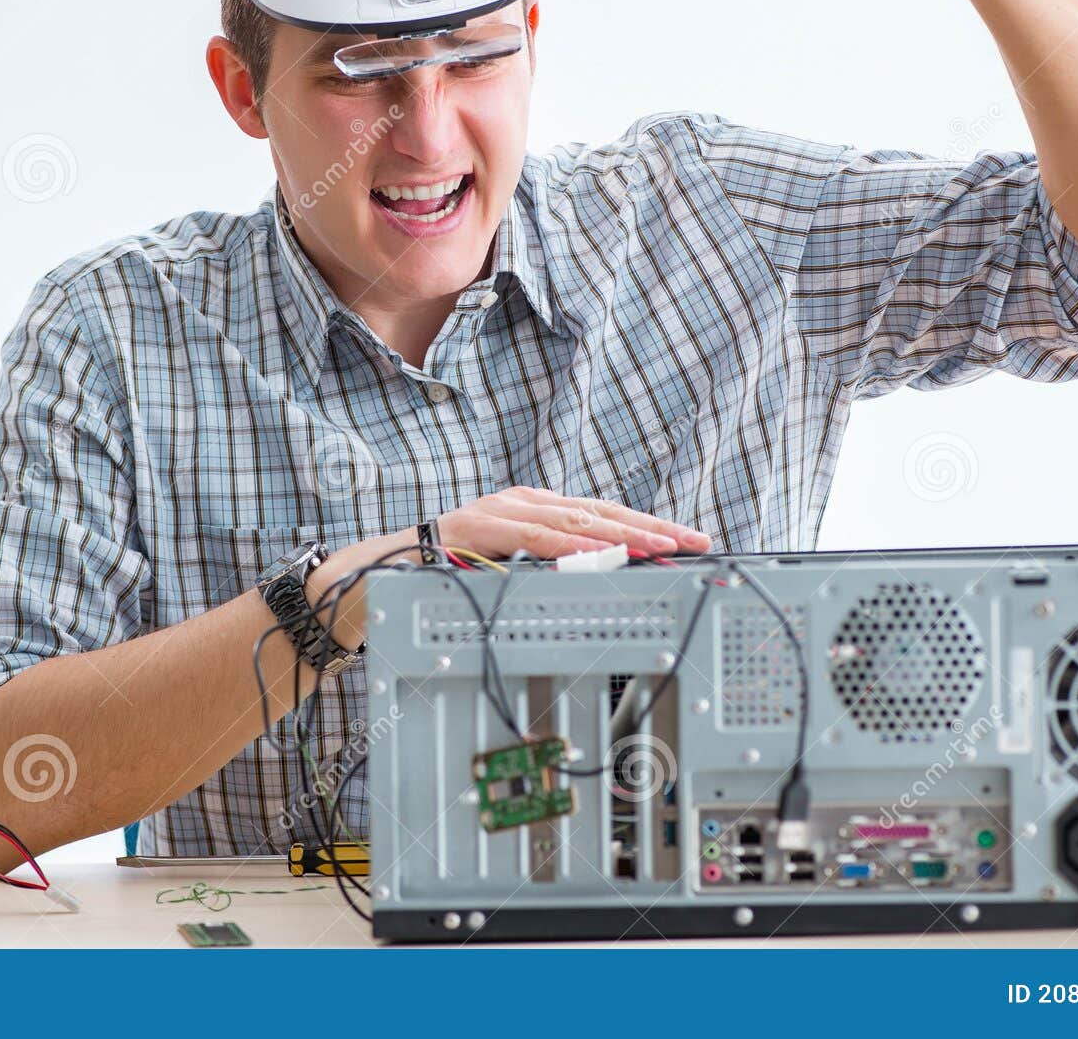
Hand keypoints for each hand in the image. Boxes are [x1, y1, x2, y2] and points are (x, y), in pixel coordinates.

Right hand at [436, 486, 711, 559]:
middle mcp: (523, 500)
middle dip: (650, 527)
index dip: (647, 524)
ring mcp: (501, 510)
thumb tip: (602, 577)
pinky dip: (567, 546)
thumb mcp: (512, 564)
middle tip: (693, 540)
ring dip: (622, 536)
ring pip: (574, 521)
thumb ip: (549, 563)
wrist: (385, 566)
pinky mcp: (480, 527)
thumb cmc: (450, 567)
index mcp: (535, 507)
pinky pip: (532, 538)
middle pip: (600, 512)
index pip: (603, 512)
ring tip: (659, 548)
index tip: (687, 539)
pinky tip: (596, 554)